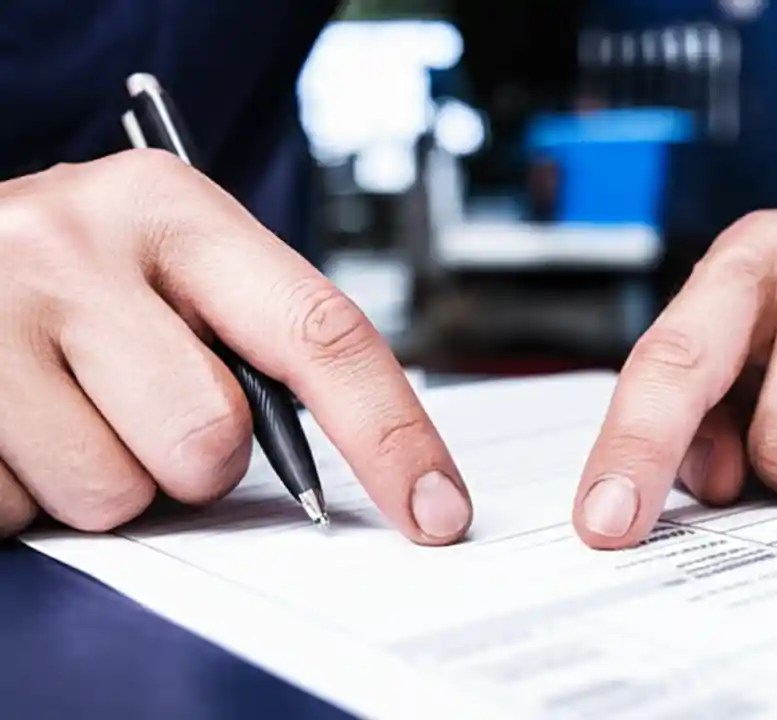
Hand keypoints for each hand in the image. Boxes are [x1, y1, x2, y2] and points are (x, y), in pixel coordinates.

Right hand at [0, 150, 470, 542]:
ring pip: (115, 496)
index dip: (393, 434)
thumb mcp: (168, 264)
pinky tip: (11, 423)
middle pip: (210, 444)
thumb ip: (257, 340)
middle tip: (136, 399)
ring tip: (59, 403)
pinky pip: (20, 513)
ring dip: (102, 478)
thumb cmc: (75, 271)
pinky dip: (25, 492)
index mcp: (170, 206)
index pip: (320, 333)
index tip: (438, 509)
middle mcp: (74, 244)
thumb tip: (369, 467)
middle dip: (189, 457)